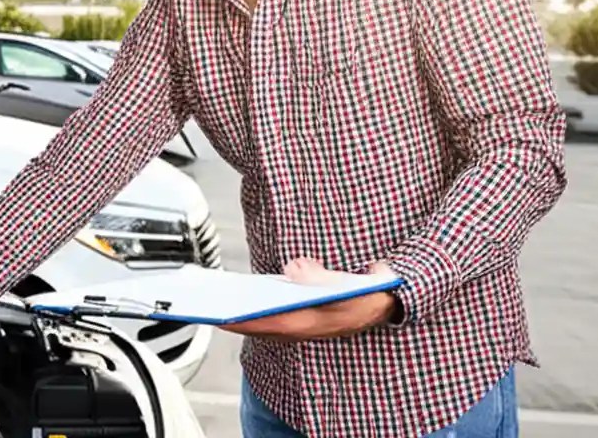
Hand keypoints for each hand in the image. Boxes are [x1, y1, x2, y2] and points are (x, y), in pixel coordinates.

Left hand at [219, 257, 399, 340]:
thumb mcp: (349, 284)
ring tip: (219, 302)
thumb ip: (321, 278)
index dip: (245, 322)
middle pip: (263, 326)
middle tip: (209, 311)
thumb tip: (293, 270)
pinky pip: (274, 315)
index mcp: (315, 322)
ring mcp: (304, 322)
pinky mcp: (304, 315)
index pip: (272, 324)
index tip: (221, 318)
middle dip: (236, 320)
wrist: (388, 299)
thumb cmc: (367, 292)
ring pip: (267, 322)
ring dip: (244, 316)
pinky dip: (257, 309)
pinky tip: (242, 297)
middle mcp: (306, 326)